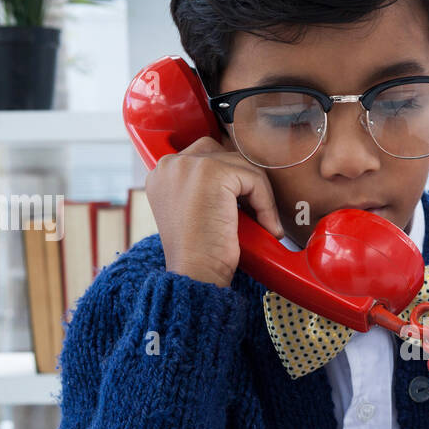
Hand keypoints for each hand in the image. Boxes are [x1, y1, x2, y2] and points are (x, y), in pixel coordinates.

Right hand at [144, 135, 285, 287]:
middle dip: (243, 182)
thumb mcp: (194, 211)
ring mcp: (188, 165)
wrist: (195, 274)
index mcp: (162, 174)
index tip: (242, 208)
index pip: (205, 157)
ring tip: (262, 223)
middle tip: (255, 212)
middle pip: (223, 154)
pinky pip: (254, 178)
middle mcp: (169, 164)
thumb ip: (205, 188)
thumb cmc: (199, 254)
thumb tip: (241, 177)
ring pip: (241, 166)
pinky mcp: (211, 173)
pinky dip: (265, 203)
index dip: (230, 181)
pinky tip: (266, 226)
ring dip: (258, 194)